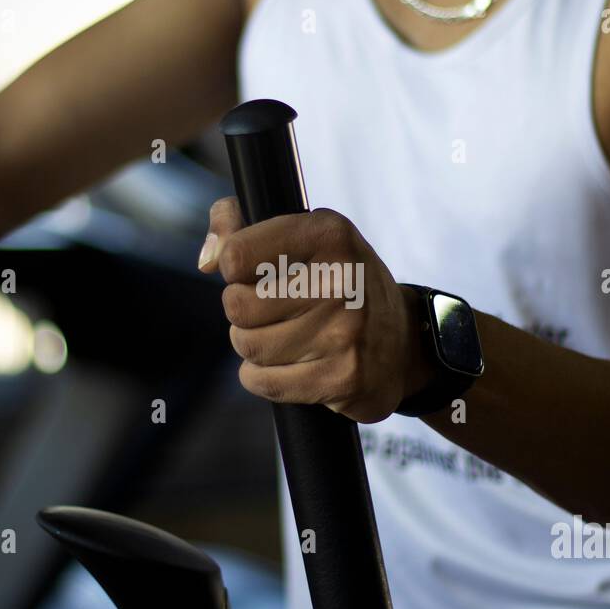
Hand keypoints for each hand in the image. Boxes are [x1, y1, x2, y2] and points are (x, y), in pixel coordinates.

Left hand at [198, 197, 430, 422]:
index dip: (234, 269)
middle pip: (236, 306)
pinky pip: (263, 382)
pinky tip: (288, 365)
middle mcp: (340, 280)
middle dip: (243, 312)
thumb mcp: (305, 236)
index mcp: (329, 234)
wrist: (403, 342)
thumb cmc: (338, 283)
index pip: (236, 256)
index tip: (255, 274)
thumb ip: (240, 227)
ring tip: (282, 337)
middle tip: (270, 311)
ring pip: (247, 346)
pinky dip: (262, 377)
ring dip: (252, 346)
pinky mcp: (342, 377)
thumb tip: (206, 260)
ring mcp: (344, 332)